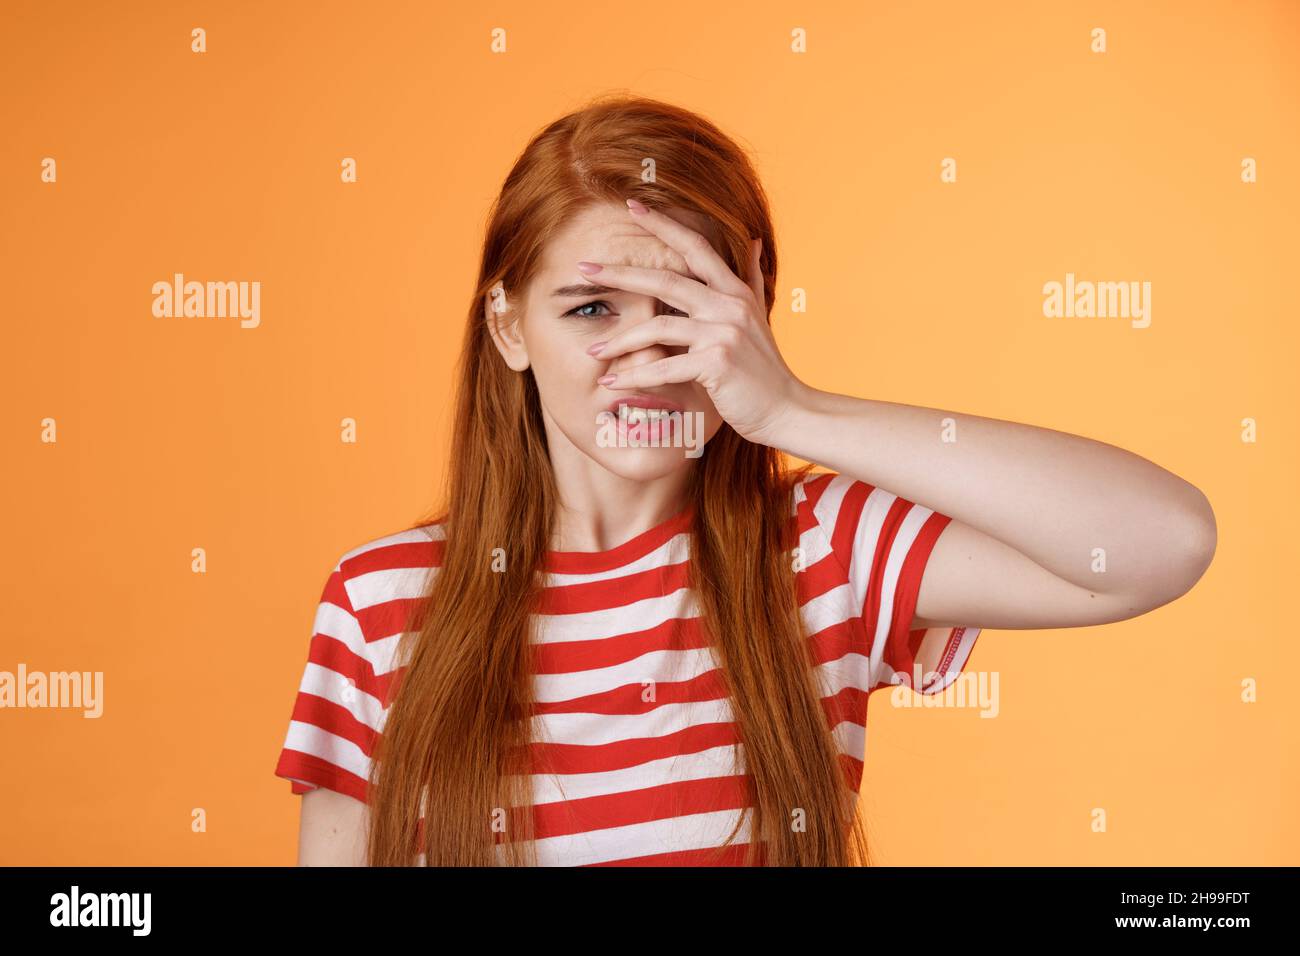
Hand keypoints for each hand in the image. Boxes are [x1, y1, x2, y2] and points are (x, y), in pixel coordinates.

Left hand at [582, 198, 807, 446]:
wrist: (787, 410)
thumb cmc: (766, 369)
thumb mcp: (760, 316)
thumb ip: (751, 278)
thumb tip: (752, 241)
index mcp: (734, 292)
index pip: (695, 247)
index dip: (663, 224)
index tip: (631, 205)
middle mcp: (728, 306)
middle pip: (665, 279)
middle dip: (620, 273)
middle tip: (584, 268)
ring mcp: (723, 333)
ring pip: (657, 327)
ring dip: (619, 340)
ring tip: (592, 352)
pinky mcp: (716, 364)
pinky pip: (664, 367)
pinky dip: (635, 376)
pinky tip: (612, 383)